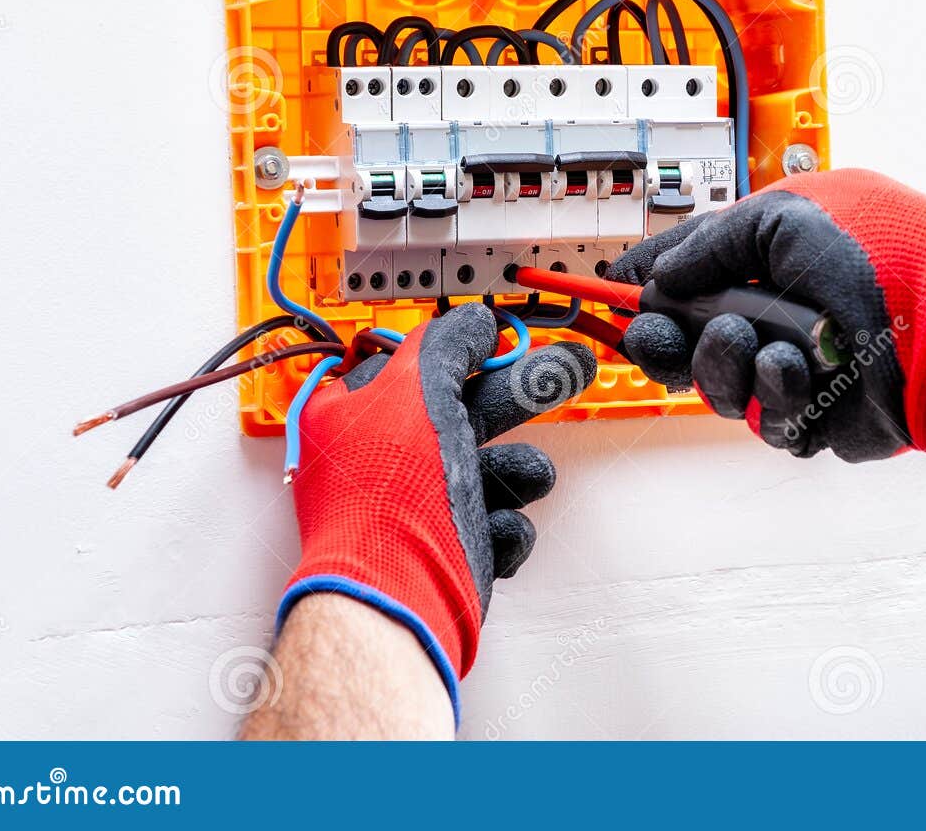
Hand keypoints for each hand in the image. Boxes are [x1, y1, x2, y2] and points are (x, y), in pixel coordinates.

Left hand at [277, 304, 594, 721]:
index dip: (463, 348)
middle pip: (466, 409)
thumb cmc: (389, 501)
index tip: (506, 339)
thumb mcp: (415, 392)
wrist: (397, 603)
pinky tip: (497, 529)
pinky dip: (504, 527)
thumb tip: (472, 322)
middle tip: (570, 371)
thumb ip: (447, 346)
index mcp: (354, 416)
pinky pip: (495, 523)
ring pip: (489, 469)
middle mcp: (382, 460)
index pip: (413, 363)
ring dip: (518, 470)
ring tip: (529, 477)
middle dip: (523, 392)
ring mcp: (416, 508)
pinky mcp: (447, 552)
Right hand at [608, 169, 925, 478]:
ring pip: (713, 384)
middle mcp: (772, 315)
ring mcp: (790, 368)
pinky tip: (805, 371)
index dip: (643, 289)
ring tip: (767, 341)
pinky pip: (763, 418)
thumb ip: (710, 241)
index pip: (683, 276)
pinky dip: (778, 393)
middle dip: (664, 336)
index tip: (608, 293)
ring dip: (726, 361)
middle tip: (660, 330)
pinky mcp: (811, 417)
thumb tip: (657, 275)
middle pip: (681, 341)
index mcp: (763, 261)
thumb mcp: (786, 217)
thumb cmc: (886, 256)